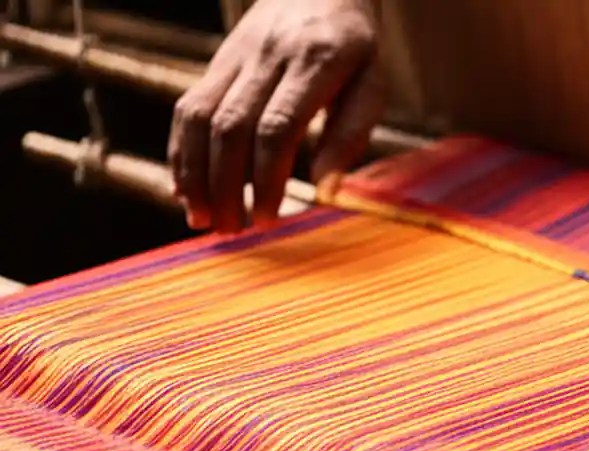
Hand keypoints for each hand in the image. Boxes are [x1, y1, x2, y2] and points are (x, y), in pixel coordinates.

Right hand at [168, 0, 384, 231]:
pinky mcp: (217, 61)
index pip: (278, 127)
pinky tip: (185, 189)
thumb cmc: (355, 47)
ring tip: (200, 219)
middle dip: (225, 185)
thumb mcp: (373, 84)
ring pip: (198, 116)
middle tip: (231, 232)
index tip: (266, 219)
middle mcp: (267, 56)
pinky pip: (187, 107)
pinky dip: (181, 152)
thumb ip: (352, 134)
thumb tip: (326, 190)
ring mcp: (235, 56)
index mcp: (315, 62)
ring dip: (193, 173)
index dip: (266, 177)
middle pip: (231, 127)